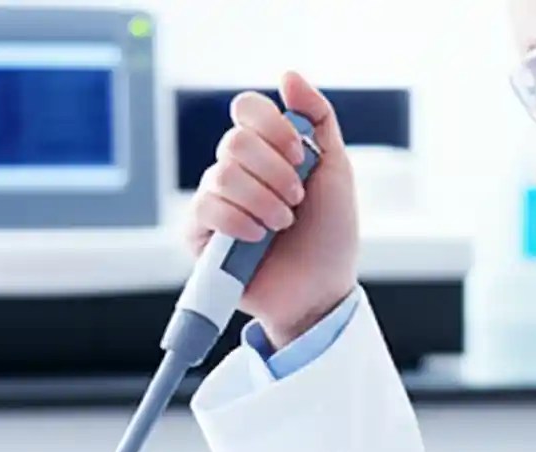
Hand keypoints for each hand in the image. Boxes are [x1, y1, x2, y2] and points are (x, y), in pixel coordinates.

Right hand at [184, 71, 359, 347]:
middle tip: (296, 202)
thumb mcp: (336, 170)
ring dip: (261, 200)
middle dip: (275, 172)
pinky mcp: (199, 235)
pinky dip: (238, 221)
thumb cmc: (329, 236)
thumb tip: (288, 76)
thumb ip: (318, 119)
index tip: (301, 157)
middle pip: (234, 141)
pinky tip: (257, 239)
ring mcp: (215, 201)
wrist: (320, 291)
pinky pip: (205, 208)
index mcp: (265, 151)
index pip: (246, 110)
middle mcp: (235, 171)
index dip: (273, 128)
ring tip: (281, 225)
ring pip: (221, 174)